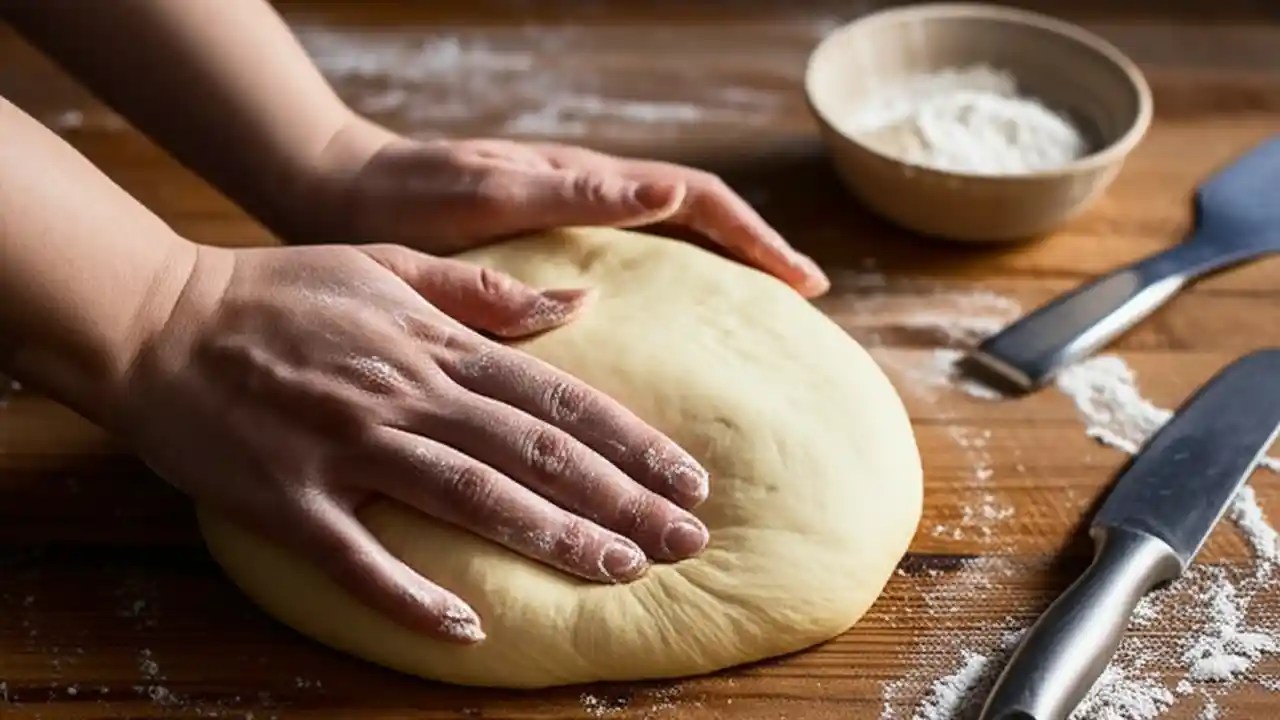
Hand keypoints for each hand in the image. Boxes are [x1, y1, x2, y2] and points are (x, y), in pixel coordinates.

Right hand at [118, 241, 710, 641]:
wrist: (155, 319)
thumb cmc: (277, 292)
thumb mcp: (385, 264)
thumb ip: (480, 290)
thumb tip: (575, 303)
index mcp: (434, 343)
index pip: (556, 396)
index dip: (629, 440)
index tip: (687, 478)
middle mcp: (405, 394)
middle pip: (534, 452)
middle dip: (621, 498)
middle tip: (688, 540)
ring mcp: (347, 448)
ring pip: (470, 497)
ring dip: (551, 538)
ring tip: (622, 571)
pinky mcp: (288, 499)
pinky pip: (358, 557)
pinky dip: (411, 595)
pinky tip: (466, 629)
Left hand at [304, 119, 829, 297]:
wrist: (340, 196)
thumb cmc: (406, 195)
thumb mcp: (487, 191)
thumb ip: (570, 193)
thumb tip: (666, 194)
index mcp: (584, 180)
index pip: (695, 199)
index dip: (754, 238)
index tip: (804, 281)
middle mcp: (585, 199)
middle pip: (694, 222)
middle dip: (753, 255)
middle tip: (804, 302)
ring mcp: (565, 226)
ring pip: (663, 248)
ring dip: (717, 275)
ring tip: (758, 323)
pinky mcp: (539, 256)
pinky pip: (623, 271)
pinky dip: (664, 293)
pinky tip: (671, 335)